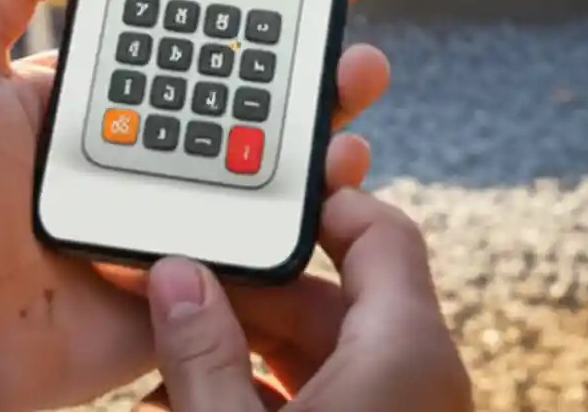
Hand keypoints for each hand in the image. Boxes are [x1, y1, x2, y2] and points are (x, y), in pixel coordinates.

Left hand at [0, 0, 401, 409]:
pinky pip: (274, 218)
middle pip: (249, 65)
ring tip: (360, 64)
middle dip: (314, 14)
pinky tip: (341, 156)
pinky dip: (320, 188)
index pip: (185, 14)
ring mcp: (182, 194)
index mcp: (102, 86)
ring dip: (331, 94)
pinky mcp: (203, 255)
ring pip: (276, 136)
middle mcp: (151, 132)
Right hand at [140, 191, 472, 411]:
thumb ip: (202, 353)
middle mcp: (420, 377)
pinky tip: (195, 398)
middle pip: (332, 293)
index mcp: (407, 353)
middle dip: (245, 290)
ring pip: (325, 349)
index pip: (379, 230)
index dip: (313, 201)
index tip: (241, 197)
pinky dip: (267, 388)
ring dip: (246, 346)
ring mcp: (402, 411)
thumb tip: (176, 275)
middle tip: (171, 286)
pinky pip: (331, 394)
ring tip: (167, 353)